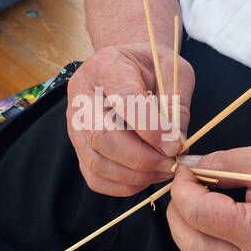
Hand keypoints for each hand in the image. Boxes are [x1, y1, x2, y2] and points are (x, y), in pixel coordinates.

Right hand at [67, 42, 194, 196]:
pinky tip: (145, 177)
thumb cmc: (152, 67)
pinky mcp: (79, 146)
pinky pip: (94, 177)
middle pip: (101, 136)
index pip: (123, 100)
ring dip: (134, 175)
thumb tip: (175, 143)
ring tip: (162, 170)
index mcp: (107, 66)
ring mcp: (75, 123)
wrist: (128, 65)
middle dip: (141, 158)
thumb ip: (175, 104)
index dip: (150, 128)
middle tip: (171, 163)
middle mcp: (82, 95)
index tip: (175, 145)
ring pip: (96, 162)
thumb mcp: (173, 72)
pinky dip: (122, 185)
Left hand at [167, 143, 250, 250]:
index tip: (183, 172)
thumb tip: (187, 166)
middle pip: (194, 246)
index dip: (182, 189)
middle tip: (181, 192)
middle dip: (178, 216)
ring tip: (194, 212)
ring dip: (190, 240)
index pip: (200, 214)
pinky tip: (212, 237)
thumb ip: (221, 164)